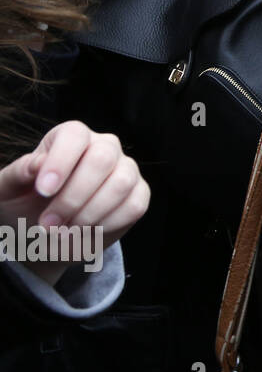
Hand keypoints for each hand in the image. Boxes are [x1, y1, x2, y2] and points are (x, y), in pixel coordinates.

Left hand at [0, 122, 149, 284]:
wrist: (48, 235)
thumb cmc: (24, 205)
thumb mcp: (7, 191)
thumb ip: (17, 174)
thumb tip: (37, 164)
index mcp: (70, 137)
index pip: (74, 136)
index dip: (61, 162)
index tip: (44, 191)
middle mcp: (104, 146)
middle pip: (102, 159)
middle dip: (73, 197)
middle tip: (48, 224)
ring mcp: (126, 169)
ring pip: (121, 183)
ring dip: (89, 214)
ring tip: (64, 231)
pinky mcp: (139, 193)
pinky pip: (134, 205)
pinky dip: (108, 224)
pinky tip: (87, 230)